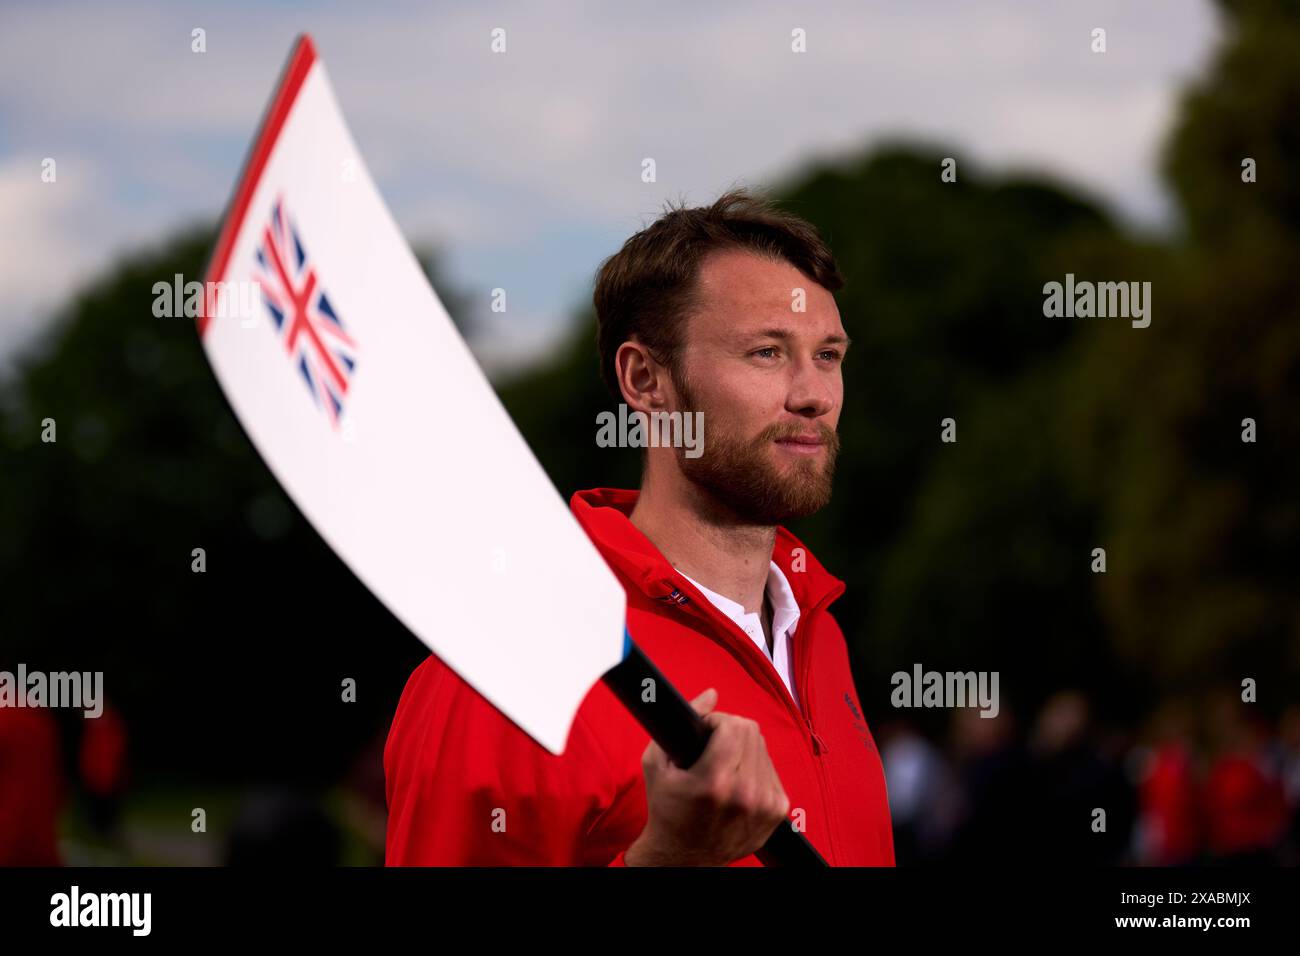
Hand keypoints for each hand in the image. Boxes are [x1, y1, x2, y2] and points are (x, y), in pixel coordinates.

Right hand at [623, 687, 789, 865]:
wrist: (684, 856)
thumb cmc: (667, 810)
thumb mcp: (657, 764)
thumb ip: (683, 722)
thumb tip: (711, 694)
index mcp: (715, 782)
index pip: (735, 725)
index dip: (717, 721)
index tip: (705, 732)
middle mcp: (745, 794)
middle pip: (752, 732)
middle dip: (731, 732)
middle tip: (712, 749)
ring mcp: (765, 805)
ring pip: (763, 748)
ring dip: (744, 750)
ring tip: (724, 768)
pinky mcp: (777, 811)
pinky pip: (771, 769)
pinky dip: (755, 768)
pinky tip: (737, 782)